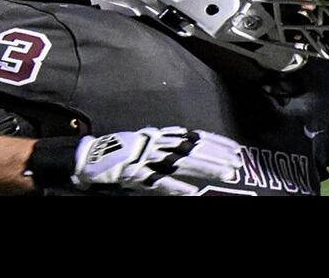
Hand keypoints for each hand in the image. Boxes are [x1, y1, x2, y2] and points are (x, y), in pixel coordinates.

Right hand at [73, 127, 241, 195]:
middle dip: (218, 157)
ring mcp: (148, 160)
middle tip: (238, 164)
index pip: (196, 137)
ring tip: (226, 174)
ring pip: (183, 164)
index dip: (218, 143)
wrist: (90, 157)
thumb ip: (169, 139)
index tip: (237, 149)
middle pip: (195, 150)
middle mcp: (159, 145)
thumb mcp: (148, 139)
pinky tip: (191, 193)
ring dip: (206, 169)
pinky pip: (159, 182)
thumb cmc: (121, 150)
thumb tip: (189, 135)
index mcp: (163, 137)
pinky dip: (175, 187)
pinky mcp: (136, 175)